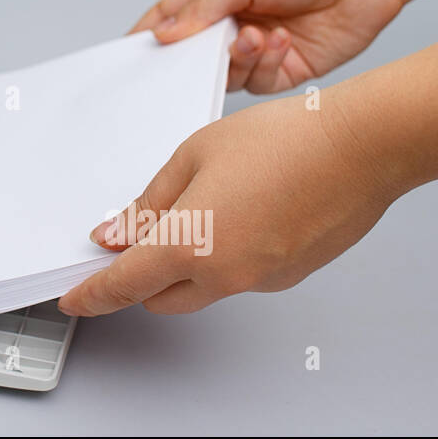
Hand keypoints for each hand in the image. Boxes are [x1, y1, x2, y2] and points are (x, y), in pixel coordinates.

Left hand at [57, 94, 400, 315]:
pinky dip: (226, 255)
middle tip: (133, 238)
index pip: (124, 284)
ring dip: (186, 265)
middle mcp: (226, 275)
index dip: (93, 295)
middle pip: (160, 297)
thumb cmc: (284, 140)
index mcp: (190, 246)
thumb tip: (117, 234)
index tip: (74, 299)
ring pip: (203, 288)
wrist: (363, 146)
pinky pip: (240, 275)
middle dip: (139, 276)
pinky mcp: (290, 275)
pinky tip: (242, 209)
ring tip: (201, 205)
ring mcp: (262, 280)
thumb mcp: (195, 156)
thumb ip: (150, 202)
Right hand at [130, 0, 412, 91]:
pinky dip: (266, 63)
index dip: (148, 35)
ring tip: (257, 36)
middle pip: (193, 54)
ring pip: (225, 74)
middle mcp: (233, 24)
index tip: (131, 52)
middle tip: (198, 54)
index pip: (170, 18)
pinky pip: (259, 83)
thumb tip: (164, 34)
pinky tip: (282, 40)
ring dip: (238, 58)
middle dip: (193, 58)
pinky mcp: (285, 70)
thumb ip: (200, 8)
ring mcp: (257, 49)